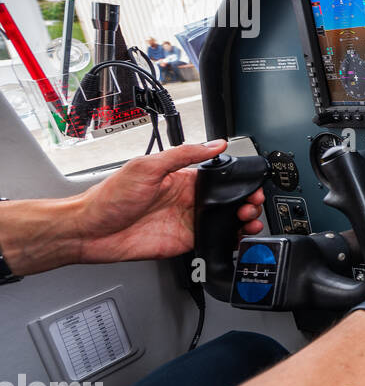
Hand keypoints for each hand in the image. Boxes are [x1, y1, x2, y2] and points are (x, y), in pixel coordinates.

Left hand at [76, 140, 264, 264]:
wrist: (90, 231)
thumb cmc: (109, 197)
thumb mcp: (146, 167)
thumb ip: (183, 155)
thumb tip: (214, 144)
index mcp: (182, 179)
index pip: (220, 177)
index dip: (238, 180)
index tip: (251, 183)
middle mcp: (188, 200)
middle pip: (228, 200)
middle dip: (247, 201)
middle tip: (253, 204)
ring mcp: (188, 222)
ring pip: (227, 221)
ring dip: (243, 221)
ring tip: (249, 221)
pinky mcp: (185, 242)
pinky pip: (215, 241)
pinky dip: (230, 241)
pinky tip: (237, 238)